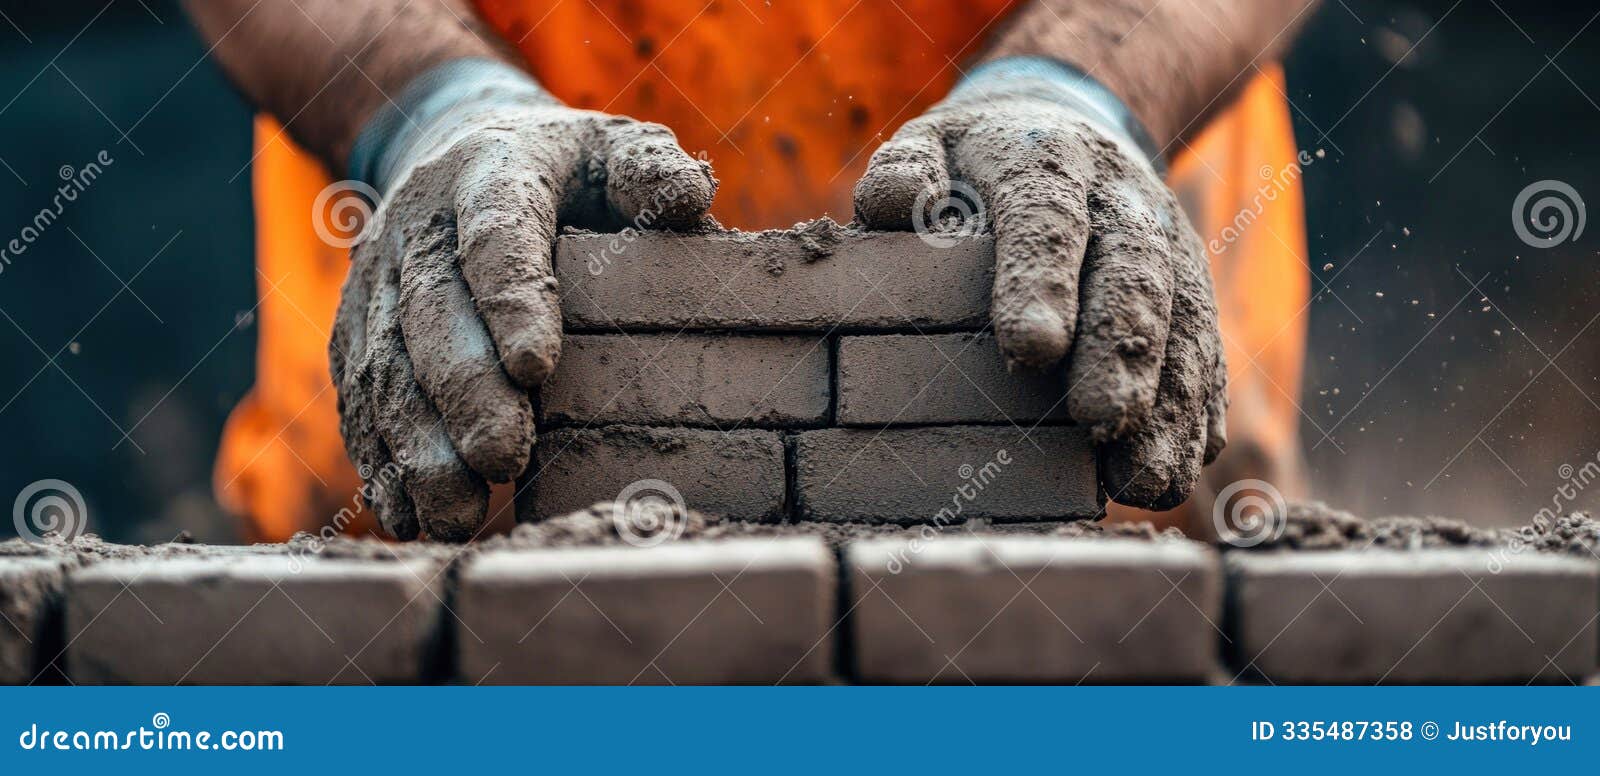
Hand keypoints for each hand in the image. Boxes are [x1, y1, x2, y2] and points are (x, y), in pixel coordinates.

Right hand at [331, 61, 715, 539]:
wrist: (454, 152)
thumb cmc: (565, 170)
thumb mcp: (612, 150)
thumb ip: (650, 170)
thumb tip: (691, 193)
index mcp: (491, 172)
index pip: (498, 232)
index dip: (512, 298)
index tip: (538, 366)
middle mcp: (421, 226)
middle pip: (432, 312)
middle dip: (464, 392)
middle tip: (502, 456)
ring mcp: (378, 280)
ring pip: (386, 366)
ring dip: (417, 445)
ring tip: (459, 511)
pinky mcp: (356, 329)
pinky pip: (359, 397)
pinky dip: (380, 460)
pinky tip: (409, 514)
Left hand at [853, 59, 1225, 509]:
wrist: (1067, 129)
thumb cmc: (976, 164)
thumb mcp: (932, 146)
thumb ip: (905, 172)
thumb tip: (899, 202)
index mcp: (1047, 161)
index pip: (1047, 216)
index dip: (1041, 279)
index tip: (1029, 347)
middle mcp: (1121, 199)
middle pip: (1131, 271)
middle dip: (1119, 350)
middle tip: (1100, 421)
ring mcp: (1168, 246)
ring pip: (1181, 320)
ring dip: (1168, 402)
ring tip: (1146, 477)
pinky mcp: (1191, 290)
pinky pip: (1206, 350)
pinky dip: (1197, 411)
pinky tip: (1180, 468)